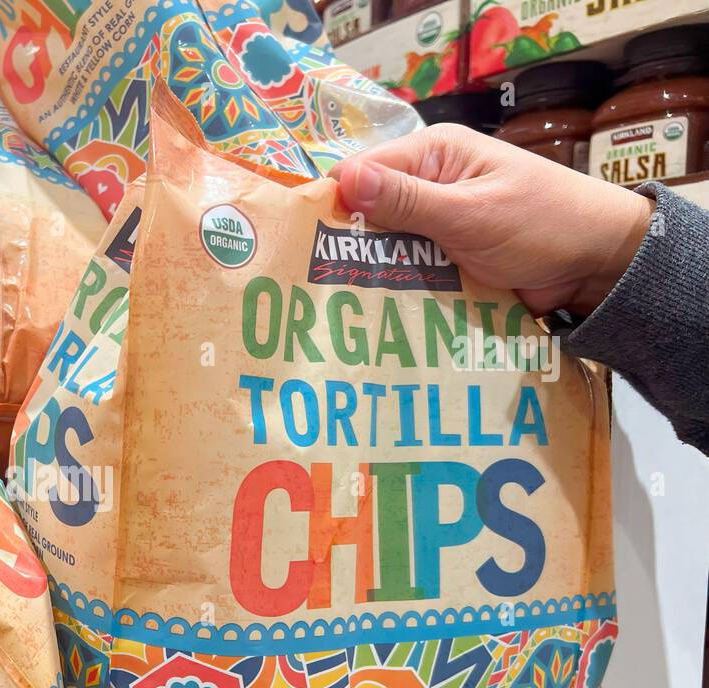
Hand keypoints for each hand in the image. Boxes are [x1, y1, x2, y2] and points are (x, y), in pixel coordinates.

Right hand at [329, 123, 654, 317]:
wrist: (598, 265)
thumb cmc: (543, 224)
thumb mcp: (471, 212)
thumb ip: (408, 200)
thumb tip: (345, 178)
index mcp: (433, 154)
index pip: (361, 172)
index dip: (333, 205)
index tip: (310, 245)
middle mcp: (429, 183)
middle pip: (366, 213)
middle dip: (349, 246)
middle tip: (322, 286)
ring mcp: (436, 223)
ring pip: (384, 248)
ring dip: (374, 273)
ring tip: (347, 306)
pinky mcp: (445, 257)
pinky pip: (408, 271)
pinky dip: (398, 289)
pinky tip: (379, 312)